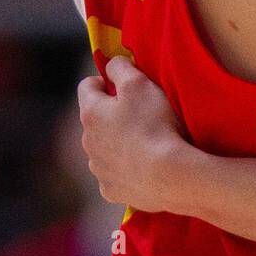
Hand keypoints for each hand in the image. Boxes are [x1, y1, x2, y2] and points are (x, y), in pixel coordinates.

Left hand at [77, 56, 194, 212]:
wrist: (169, 175)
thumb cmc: (155, 124)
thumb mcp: (140, 83)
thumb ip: (121, 67)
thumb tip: (111, 64)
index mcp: (91, 113)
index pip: (86, 86)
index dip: (105, 80)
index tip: (123, 84)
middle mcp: (87, 142)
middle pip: (95, 119)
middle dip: (112, 113)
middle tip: (140, 112)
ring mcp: (98, 169)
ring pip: (103, 147)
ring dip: (117, 141)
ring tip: (145, 140)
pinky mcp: (110, 191)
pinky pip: (113, 173)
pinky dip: (125, 167)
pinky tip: (144, 164)